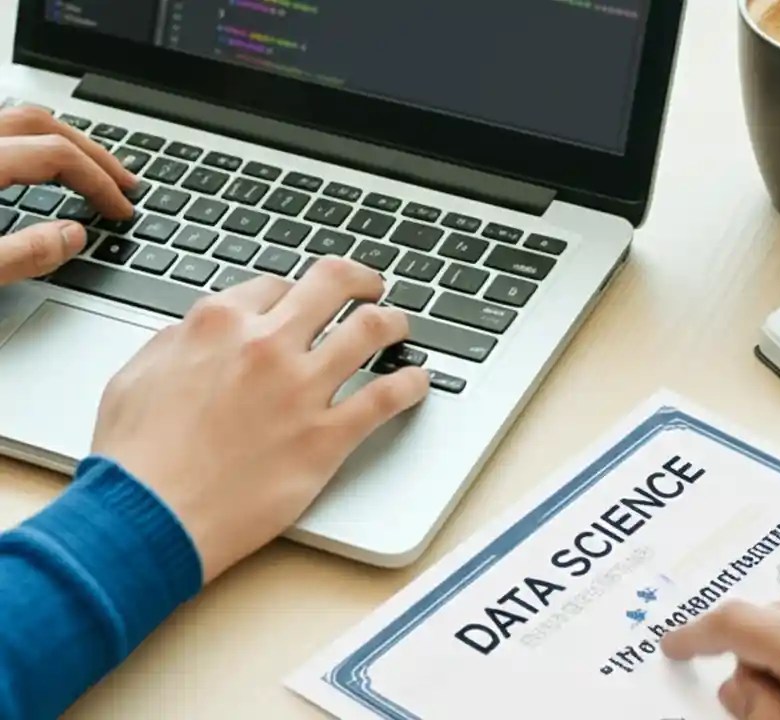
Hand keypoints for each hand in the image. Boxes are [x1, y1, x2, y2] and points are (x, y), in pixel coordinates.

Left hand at [0, 106, 135, 283]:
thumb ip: (24, 253)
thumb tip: (73, 237)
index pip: (55, 155)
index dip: (98, 181)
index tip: (119, 209)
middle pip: (40, 124)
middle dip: (90, 152)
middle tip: (121, 180)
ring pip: (16, 121)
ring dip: (59, 141)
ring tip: (87, 167)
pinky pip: (0, 134)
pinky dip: (28, 144)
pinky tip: (34, 168)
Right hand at [91, 259, 430, 581]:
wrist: (147, 516)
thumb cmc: (136, 456)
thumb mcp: (138, 374)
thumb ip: (179, 342)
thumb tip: (202, 332)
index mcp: (218, 324)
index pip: (277, 285)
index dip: (297, 291)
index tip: (307, 301)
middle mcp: (265, 345)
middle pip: (334, 286)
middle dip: (360, 280)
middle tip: (373, 287)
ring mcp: (301, 389)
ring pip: (370, 330)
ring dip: (393, 323)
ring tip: (400, 327)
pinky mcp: (326, 437)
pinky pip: (386, 397)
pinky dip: (411, 384)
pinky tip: (418, 381)